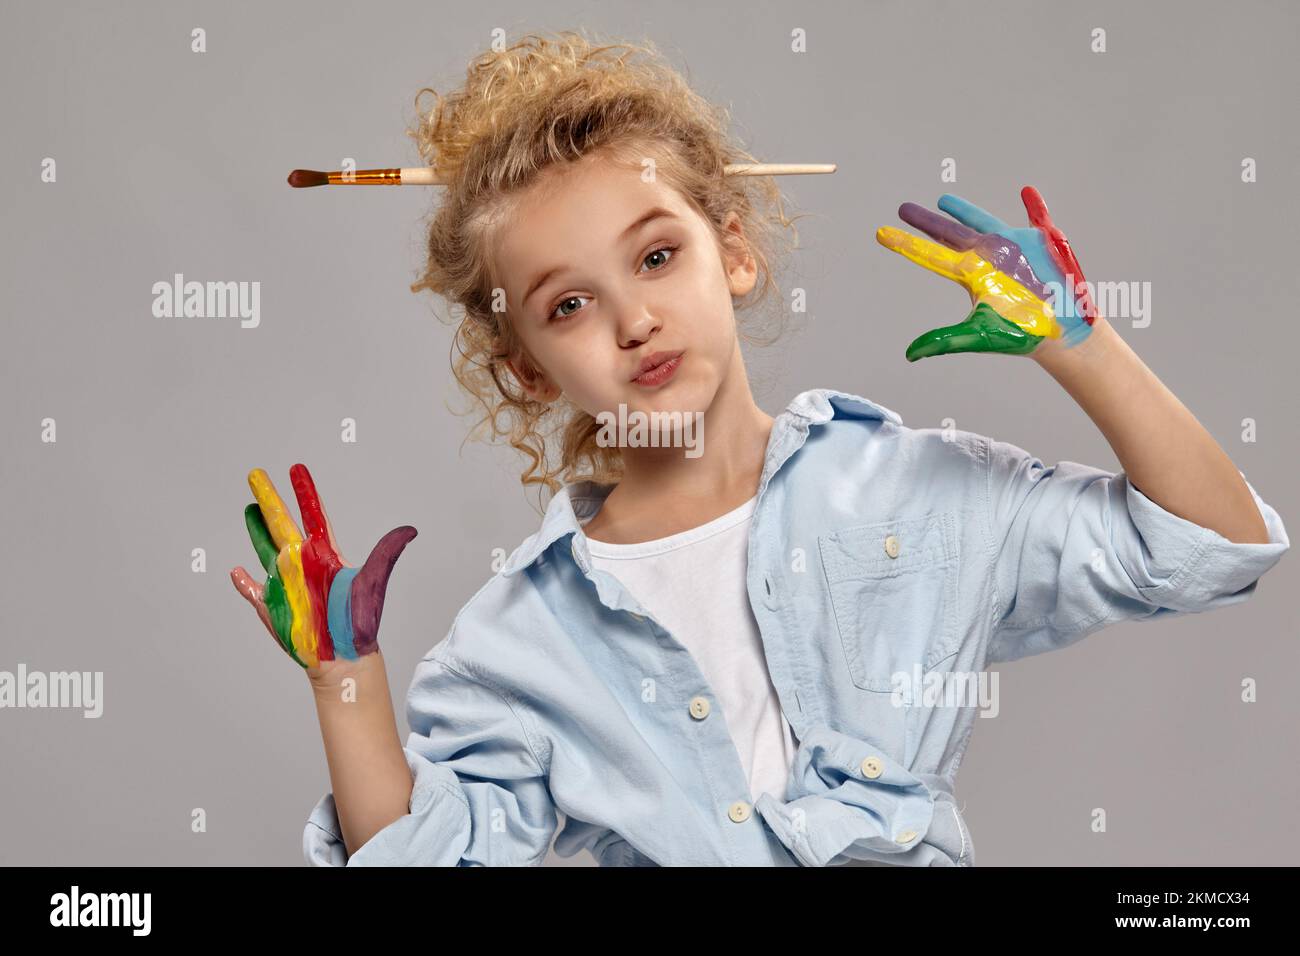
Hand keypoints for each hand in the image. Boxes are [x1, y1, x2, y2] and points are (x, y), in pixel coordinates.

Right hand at [229, 463, 416, 678]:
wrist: (343, 655)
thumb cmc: (358, 621)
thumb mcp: (371, 582)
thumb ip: (385, 553)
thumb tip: (411, 530)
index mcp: (325, 555)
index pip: (313, 515)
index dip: (304, 492)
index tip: (296, 468)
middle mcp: (303, 565)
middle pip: (282, 524)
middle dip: (269, 499)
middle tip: (256, 475)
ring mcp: (287, 584)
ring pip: (265, 550)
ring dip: (256, 531)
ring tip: (248, 509)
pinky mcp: (274, 607)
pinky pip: (254, 591)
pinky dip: (245, 582)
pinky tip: (237, 571)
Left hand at [877, 186, 1096, 360]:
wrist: (1063, 332)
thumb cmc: (1022, 334)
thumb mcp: (979, 335)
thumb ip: (944, 341)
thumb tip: (909, 355)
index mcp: (971, 274)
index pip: (930, 255)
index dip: (906, 244)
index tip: (881, 233)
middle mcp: (987, 257)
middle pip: (949, 233)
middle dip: (926, 221)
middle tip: (903, 208)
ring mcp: (1014, 247)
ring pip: (982, 221)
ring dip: (964, 210)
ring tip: (943, 199)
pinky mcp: (1043, 242)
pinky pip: (1038, 218)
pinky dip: (1035, 206)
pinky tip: (1027, 192)